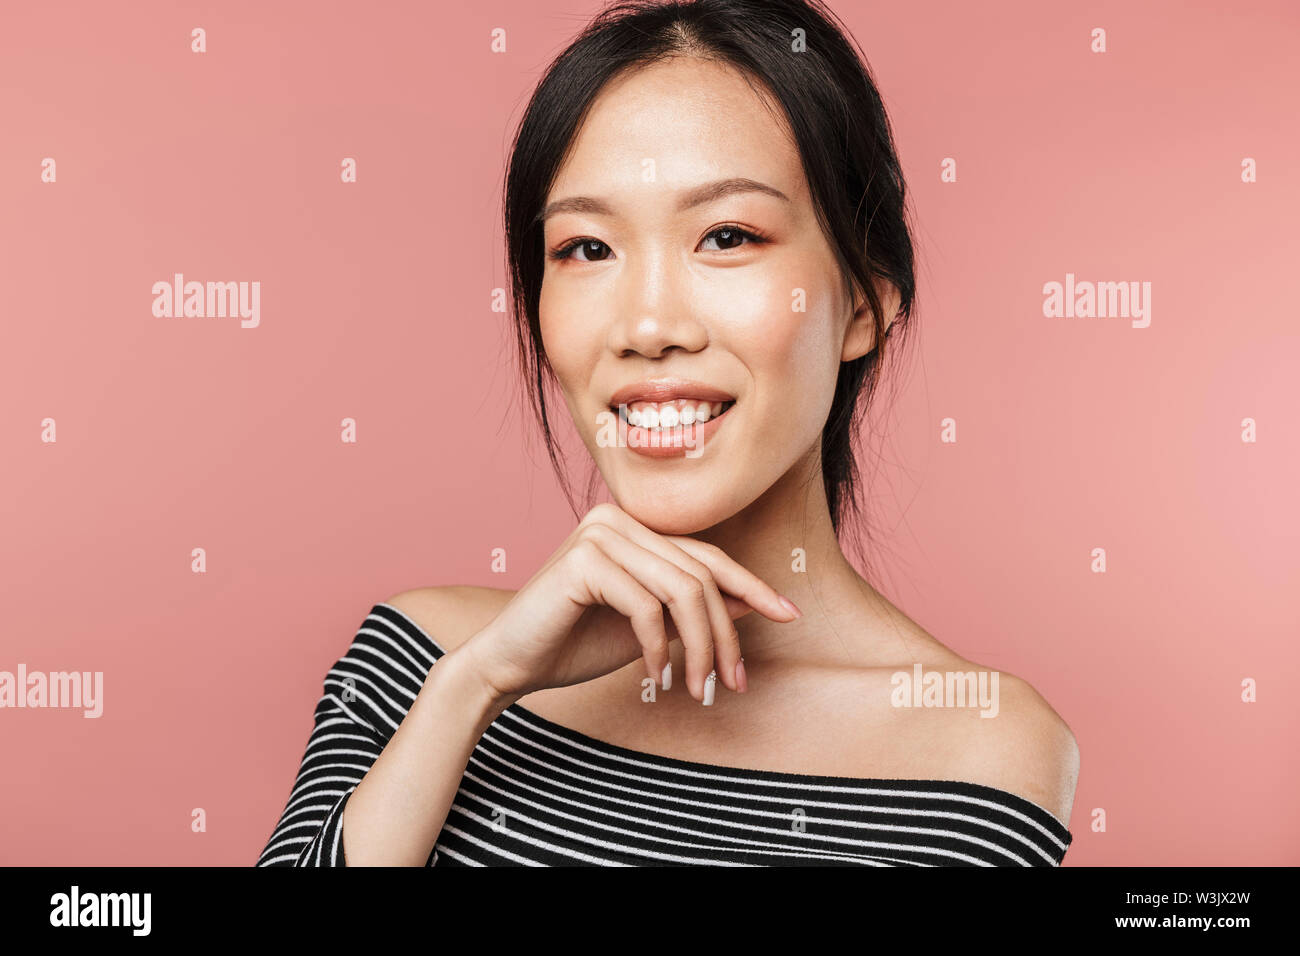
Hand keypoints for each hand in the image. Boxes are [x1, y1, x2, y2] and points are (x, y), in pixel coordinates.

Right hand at [459, 502, 799, 702]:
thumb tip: (751, 602)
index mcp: (634, 527)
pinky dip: (659, 649)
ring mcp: (600, 534)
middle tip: (733, 683)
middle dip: (725, 635)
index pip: (706, 556)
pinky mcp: (584, 560)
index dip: (752, 586)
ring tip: (698, 689)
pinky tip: (656, 679)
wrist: (509, 663)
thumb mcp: (650, 628)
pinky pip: (646, 607)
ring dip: (700, 648)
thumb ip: (691, 609)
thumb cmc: (574, 643)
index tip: (789, 615)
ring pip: (682, 591)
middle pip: (701, 576)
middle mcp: (618, 519)